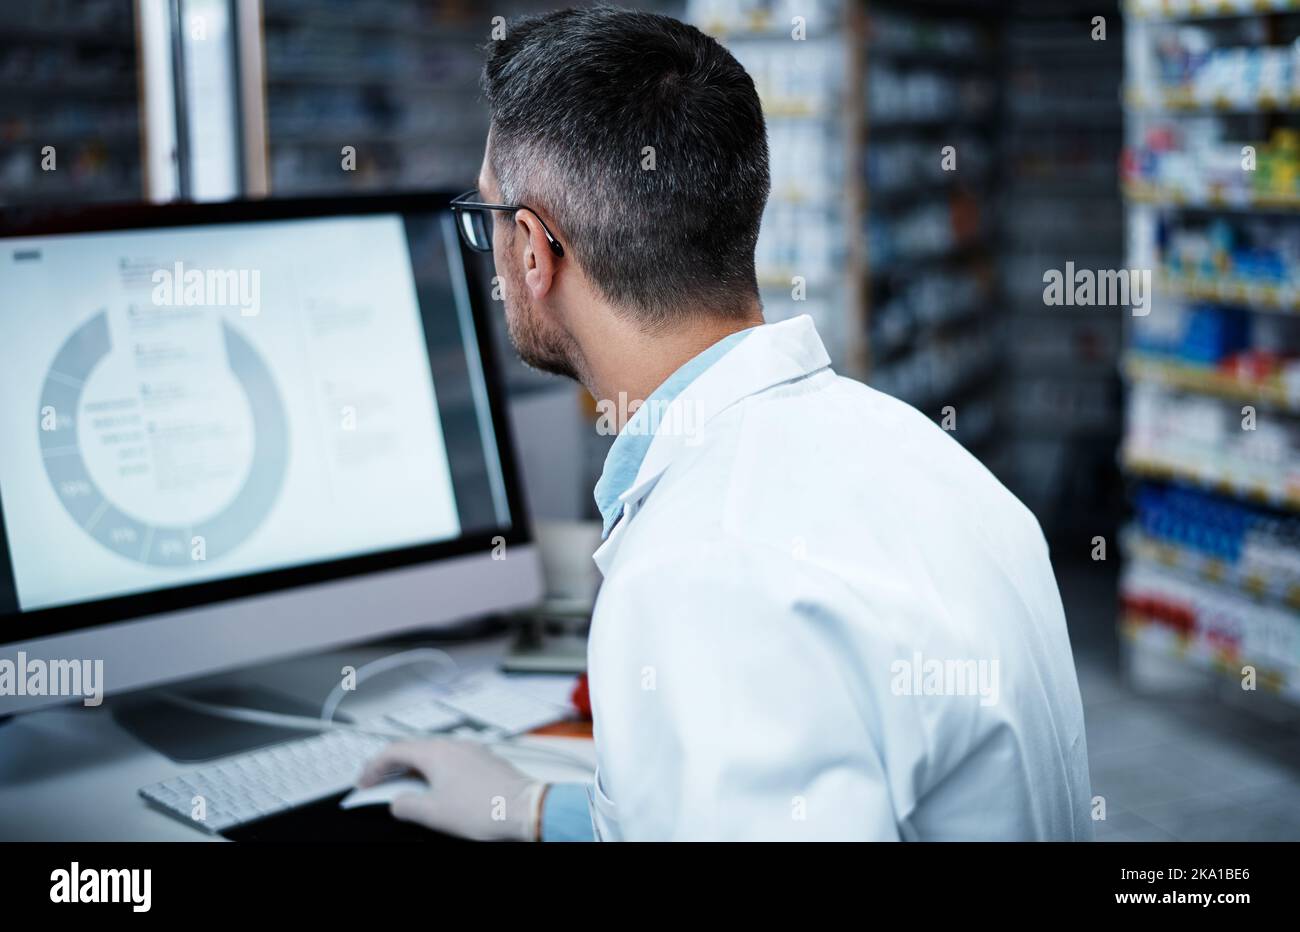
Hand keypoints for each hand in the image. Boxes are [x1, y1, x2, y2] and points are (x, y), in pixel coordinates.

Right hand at [358, 738, 545, 841]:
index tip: (363, 783)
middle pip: (413, 749)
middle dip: (392, 767)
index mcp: (436, 752)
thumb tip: (398, 803)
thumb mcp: (433, 813)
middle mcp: (454, 745)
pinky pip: (452, 761)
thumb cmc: (485, 809)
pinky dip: (436, 772)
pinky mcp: (486, 761)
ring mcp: (472, 751)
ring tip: (406, 788)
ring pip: (434, 755)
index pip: (394, 751)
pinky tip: (438, 789)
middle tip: (378, 784)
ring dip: (415, 770)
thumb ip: (406, 805)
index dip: (373, 767)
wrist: (525, 809)